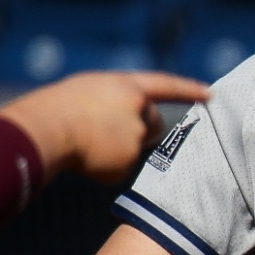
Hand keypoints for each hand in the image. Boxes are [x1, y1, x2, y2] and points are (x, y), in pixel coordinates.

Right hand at [0, 71, 211, 183]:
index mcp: (125, 84)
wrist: (45, 129)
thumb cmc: (55, 110)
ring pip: (133, 147)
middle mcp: (137, 106)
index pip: (165, 84)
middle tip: (101, 131)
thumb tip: (125, 130)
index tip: (210, 93)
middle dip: (137, 129)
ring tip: (84, 143)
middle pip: (151, 122)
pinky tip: (85, 159)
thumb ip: (114, 103)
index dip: (188, 89)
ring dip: (116, 149)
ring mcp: (135, 133)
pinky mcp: (128, 159)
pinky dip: (103, 169)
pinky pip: (118, 169)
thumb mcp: (87, 92)